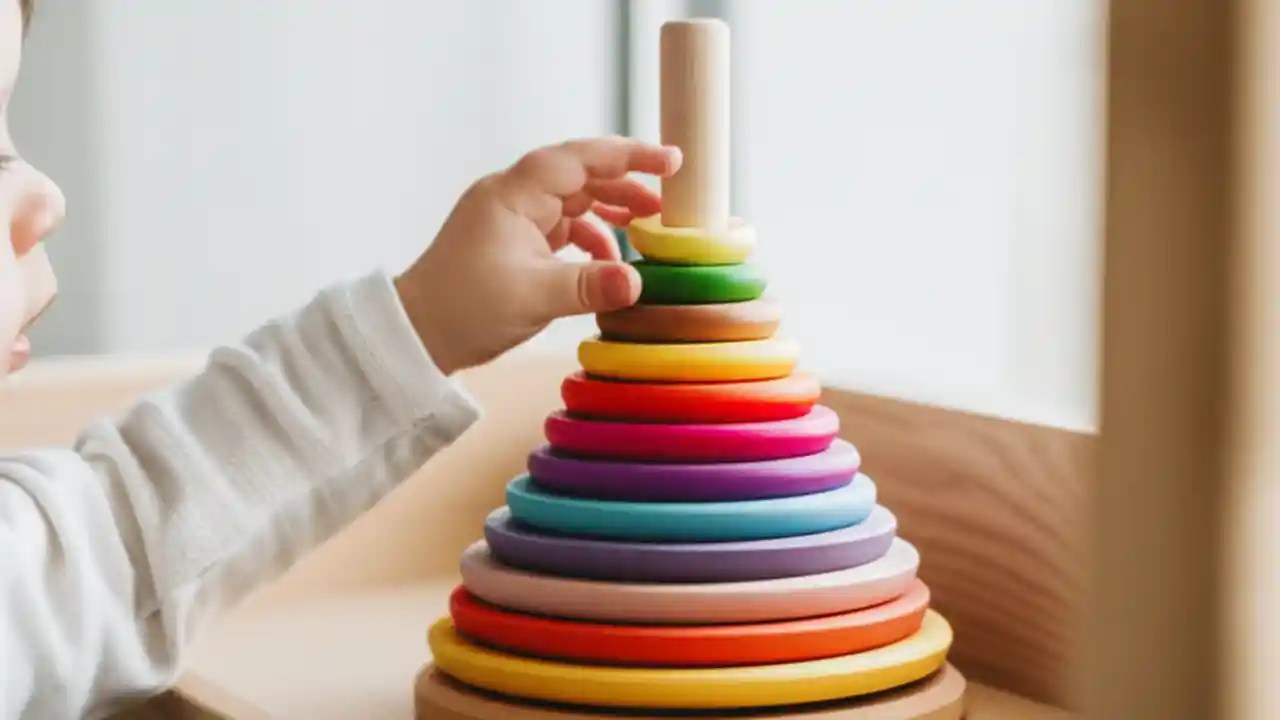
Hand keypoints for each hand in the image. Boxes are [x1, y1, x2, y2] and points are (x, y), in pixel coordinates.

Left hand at [396, 137, 680, 374]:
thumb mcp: (534, 298)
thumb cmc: (462, 309)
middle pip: (579, 174)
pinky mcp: (513, 242)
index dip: (626, 155)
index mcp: (512, 195)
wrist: (415, 335)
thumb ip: (588, 286)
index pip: (577, 158)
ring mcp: (511, 219)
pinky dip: (589, 238)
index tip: (669, 161)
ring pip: (573, 200)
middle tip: (668, 203)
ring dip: (610, 211)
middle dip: (625, 184)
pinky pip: (561, 227)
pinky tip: (609, 261)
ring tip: (647, 228)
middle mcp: (511, 197)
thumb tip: (637, 282)